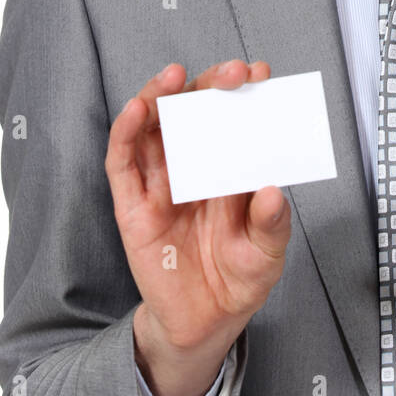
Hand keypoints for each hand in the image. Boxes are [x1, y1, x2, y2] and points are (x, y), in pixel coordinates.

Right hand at [105, 60, 291, 395]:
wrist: (207, 323)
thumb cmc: (240, 277)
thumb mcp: (267, 253)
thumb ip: (270, 224)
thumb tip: (273, 192)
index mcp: (228, 168)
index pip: (232, 119)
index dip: (243, 93)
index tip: (260, 72)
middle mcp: (192, 166)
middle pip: (192, 112)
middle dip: (209, 86)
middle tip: (232, 72)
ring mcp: (159, 184)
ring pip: (152, 128)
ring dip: (160, 96)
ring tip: (175, 76)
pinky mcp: (132, 207)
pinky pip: (122, 163)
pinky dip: (126, 132)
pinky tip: (137, 110)